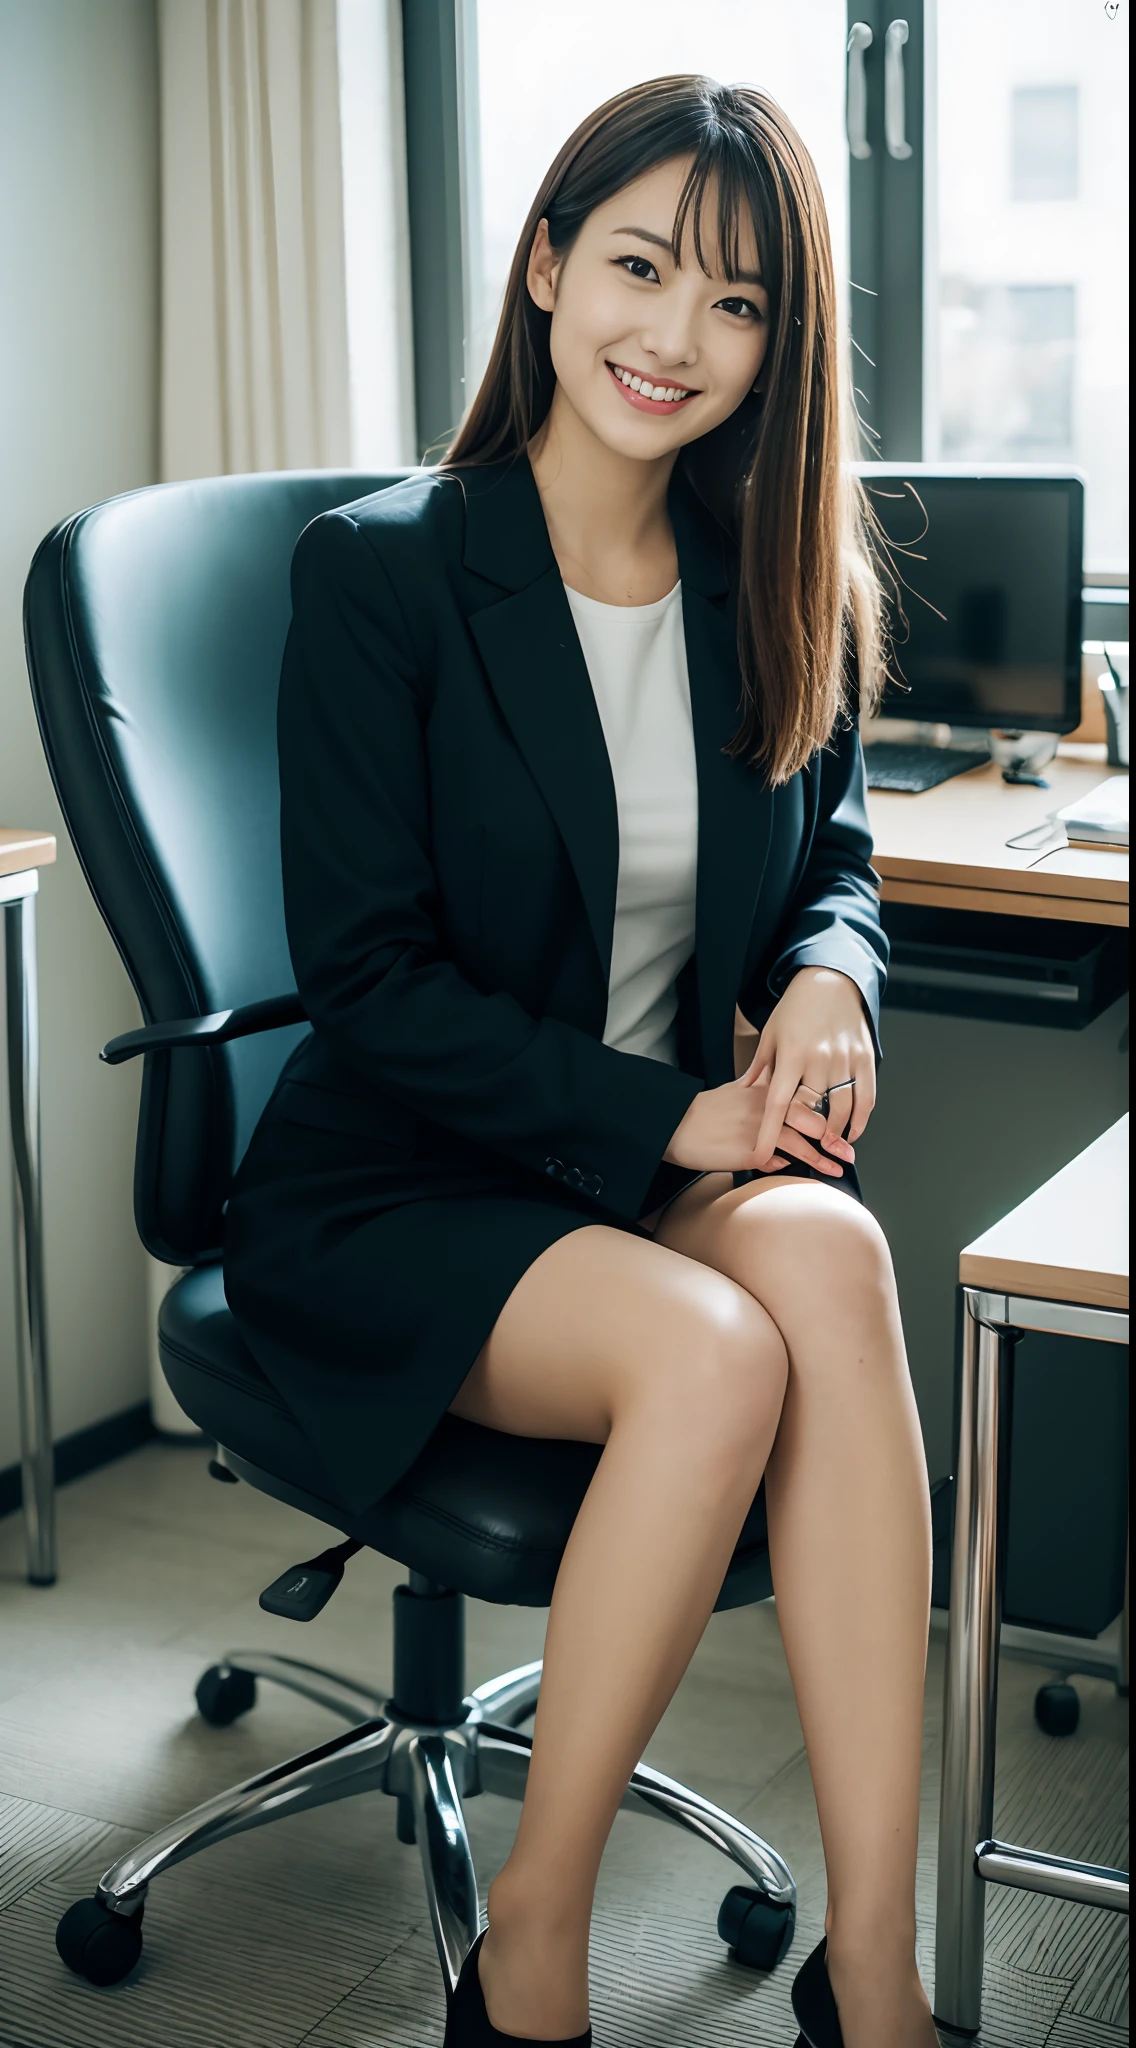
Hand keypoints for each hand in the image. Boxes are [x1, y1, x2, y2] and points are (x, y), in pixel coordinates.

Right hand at [663, 1064, 846, 1177]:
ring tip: (838, 1168)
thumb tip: (777, 1112)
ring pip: (801, 1143)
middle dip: (833, 1137)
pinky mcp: (750, 1151)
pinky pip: (777, 1162)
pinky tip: (797, 1173)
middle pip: (812, 1120)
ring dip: (823, 1158)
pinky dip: (788, 1167)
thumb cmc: (702, 1112)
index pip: (805, 1099)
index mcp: (764, 1091)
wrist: (674, 1124)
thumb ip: (759, 1100)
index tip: (839, 1125)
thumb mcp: (733, 1094)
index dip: (826, 1113)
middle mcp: (766, 1107)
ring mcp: (760, 1129)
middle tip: (848, 1150)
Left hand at [742, 966, 875, 1168]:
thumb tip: (743, 1094)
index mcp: (792, 1054)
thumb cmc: (795, 1009)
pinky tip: (852, 1131)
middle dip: (805, 1136)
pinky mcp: (866, 1057)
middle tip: (800, 1152)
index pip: (778, 1103)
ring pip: (841, 1109)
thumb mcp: (770, 1035)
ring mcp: (846, 1058)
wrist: (830, 981)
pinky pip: (866, 1097)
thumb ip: (760, 1068)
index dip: (768, 1133)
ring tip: (828, 1145)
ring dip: (834, 1133)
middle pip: (811, 1111)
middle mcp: (820, 1058)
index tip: (761, 1156)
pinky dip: (861, 1120)